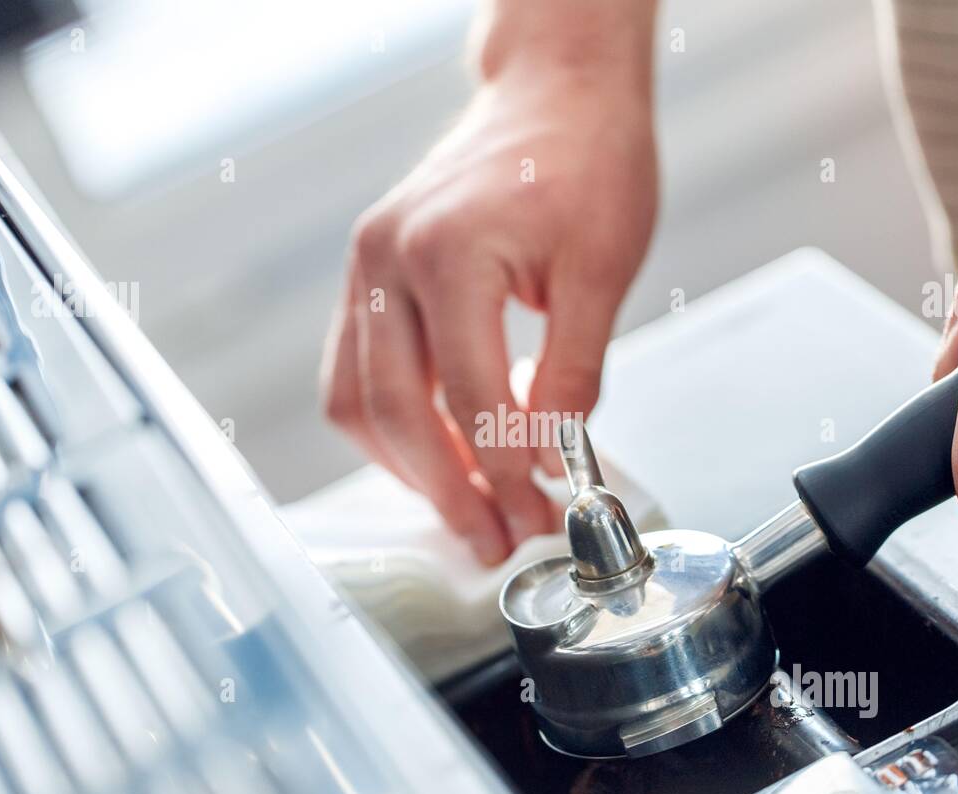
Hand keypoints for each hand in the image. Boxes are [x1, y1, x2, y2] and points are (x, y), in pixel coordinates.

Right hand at [321, 46, 656, 563]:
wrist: (554, 94)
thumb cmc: (584, 159)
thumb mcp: (602, 269)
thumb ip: (571, 374)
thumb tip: (549, 457)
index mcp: (447, 253)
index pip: (468, 398)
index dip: (503, 471)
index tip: (534, 511)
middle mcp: (387, 259)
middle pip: (397, 412)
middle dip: (448, 489)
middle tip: (493, 535)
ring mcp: (366, 264)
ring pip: (359, 401)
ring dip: (408, 467)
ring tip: (465, 506)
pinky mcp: (369, 273)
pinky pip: (355, 371)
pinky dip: (391, 425)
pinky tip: (438, 453)